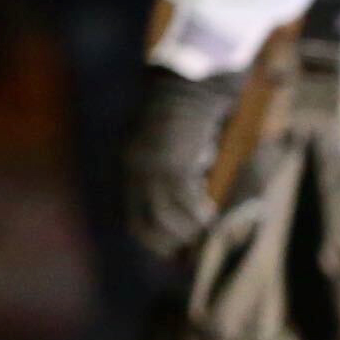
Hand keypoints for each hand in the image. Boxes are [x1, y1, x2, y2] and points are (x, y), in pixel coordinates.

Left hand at [124, 65, 244, 260]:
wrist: (187, 87)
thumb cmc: (185, 117)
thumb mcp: (169, 148)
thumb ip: (171, 175)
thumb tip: (191, 209)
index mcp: (129, 168)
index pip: (133, 219)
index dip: (152, 240)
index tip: (173, 252)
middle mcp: (134, 171)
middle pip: (145, 224)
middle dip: (169, 242)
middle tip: (190, 248)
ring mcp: (152, 169)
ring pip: (166, 217)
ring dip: (187, 230)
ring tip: (205, 229)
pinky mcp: (173, 163)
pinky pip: (186, 201)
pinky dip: (199, 212)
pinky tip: (210, 214)